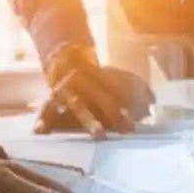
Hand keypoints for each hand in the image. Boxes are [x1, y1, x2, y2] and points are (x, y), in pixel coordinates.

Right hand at [36, 44, 153, 138]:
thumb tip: (153, 100)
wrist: (63, 58)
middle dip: (117, 113)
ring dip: (90, 121)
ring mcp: (67, 91)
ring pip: (80, 107)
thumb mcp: (114, 75)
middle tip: (130, 127)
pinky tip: (40, 131)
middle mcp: (84, 82)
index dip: (132, 98)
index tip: (147, 110)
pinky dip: (43, 120)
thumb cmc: (96, 77)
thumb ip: (134, 87)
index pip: (120, 86)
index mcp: (102, 75)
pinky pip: (46, 110)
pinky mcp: (51, 99)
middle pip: (103, 99)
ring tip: (100, 134)